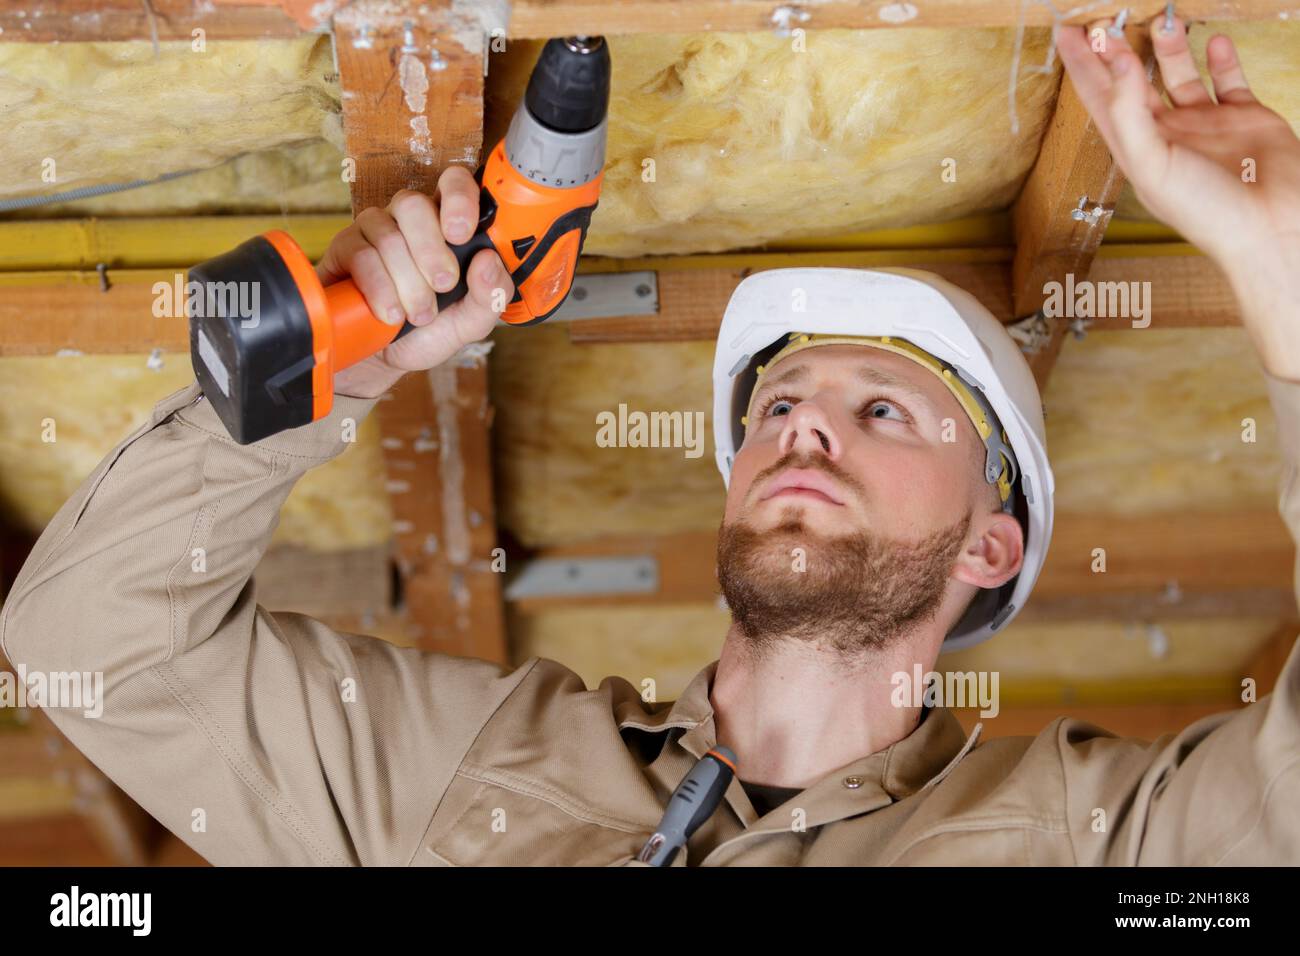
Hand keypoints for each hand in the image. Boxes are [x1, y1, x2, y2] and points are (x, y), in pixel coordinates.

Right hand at [318, 166, 514, 398]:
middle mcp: (410, 219)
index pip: (453, 183)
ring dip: (408, 284)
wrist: (383, 358)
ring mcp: (375, 229)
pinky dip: (380, 290)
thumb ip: (491, 295)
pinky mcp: (345, 247)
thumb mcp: (470, 321)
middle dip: (431, 251)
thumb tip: (489, 261)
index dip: (458, 198)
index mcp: (447, 225)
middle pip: (414, 205)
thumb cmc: (429, 331)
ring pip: (389, 237)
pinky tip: (390, 314)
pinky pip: (361, 256)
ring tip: (418, 314)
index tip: (461, 234)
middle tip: (442, 285)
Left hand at [1056, 13, 1299, 376]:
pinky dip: (1221, 58)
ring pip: (1180, 74)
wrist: (1269, 226)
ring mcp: (1205, 124)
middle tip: (1109, 14)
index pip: (1100, 99)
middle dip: (1121, 50)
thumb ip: (1129, 112)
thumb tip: (1117, 63)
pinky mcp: (1244, 117)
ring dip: (1171, 47)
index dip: (1083, 66)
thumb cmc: (1205, 210)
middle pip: (1135, 82)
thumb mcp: (1152, 163)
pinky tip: (1213, 39)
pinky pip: (1228, 79)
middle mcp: (1167, 134)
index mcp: (1136, 149)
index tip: (1066, 32)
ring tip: (1164, 19)